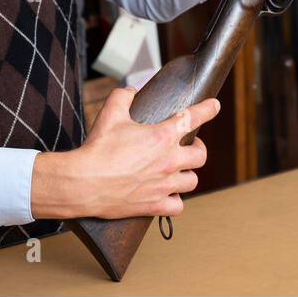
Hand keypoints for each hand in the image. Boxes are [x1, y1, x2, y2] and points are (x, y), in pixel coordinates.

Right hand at [29, 88, 218, 220]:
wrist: (83, 183)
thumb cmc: (98, 149)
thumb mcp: (110, 114)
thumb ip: (123, 96)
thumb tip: (130, 91)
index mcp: (162, 136)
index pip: (193, 118)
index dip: (208, 109)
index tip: (214, 105)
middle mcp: (169, 161)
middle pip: (200, 155)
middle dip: (198, 149)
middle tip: (188, 146)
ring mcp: (164, 185)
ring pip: (192, 181)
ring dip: (187, 174)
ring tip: (178, 171)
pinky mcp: (154, 205)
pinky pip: (178, 205)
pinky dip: (176, 200)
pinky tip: (169, 195)